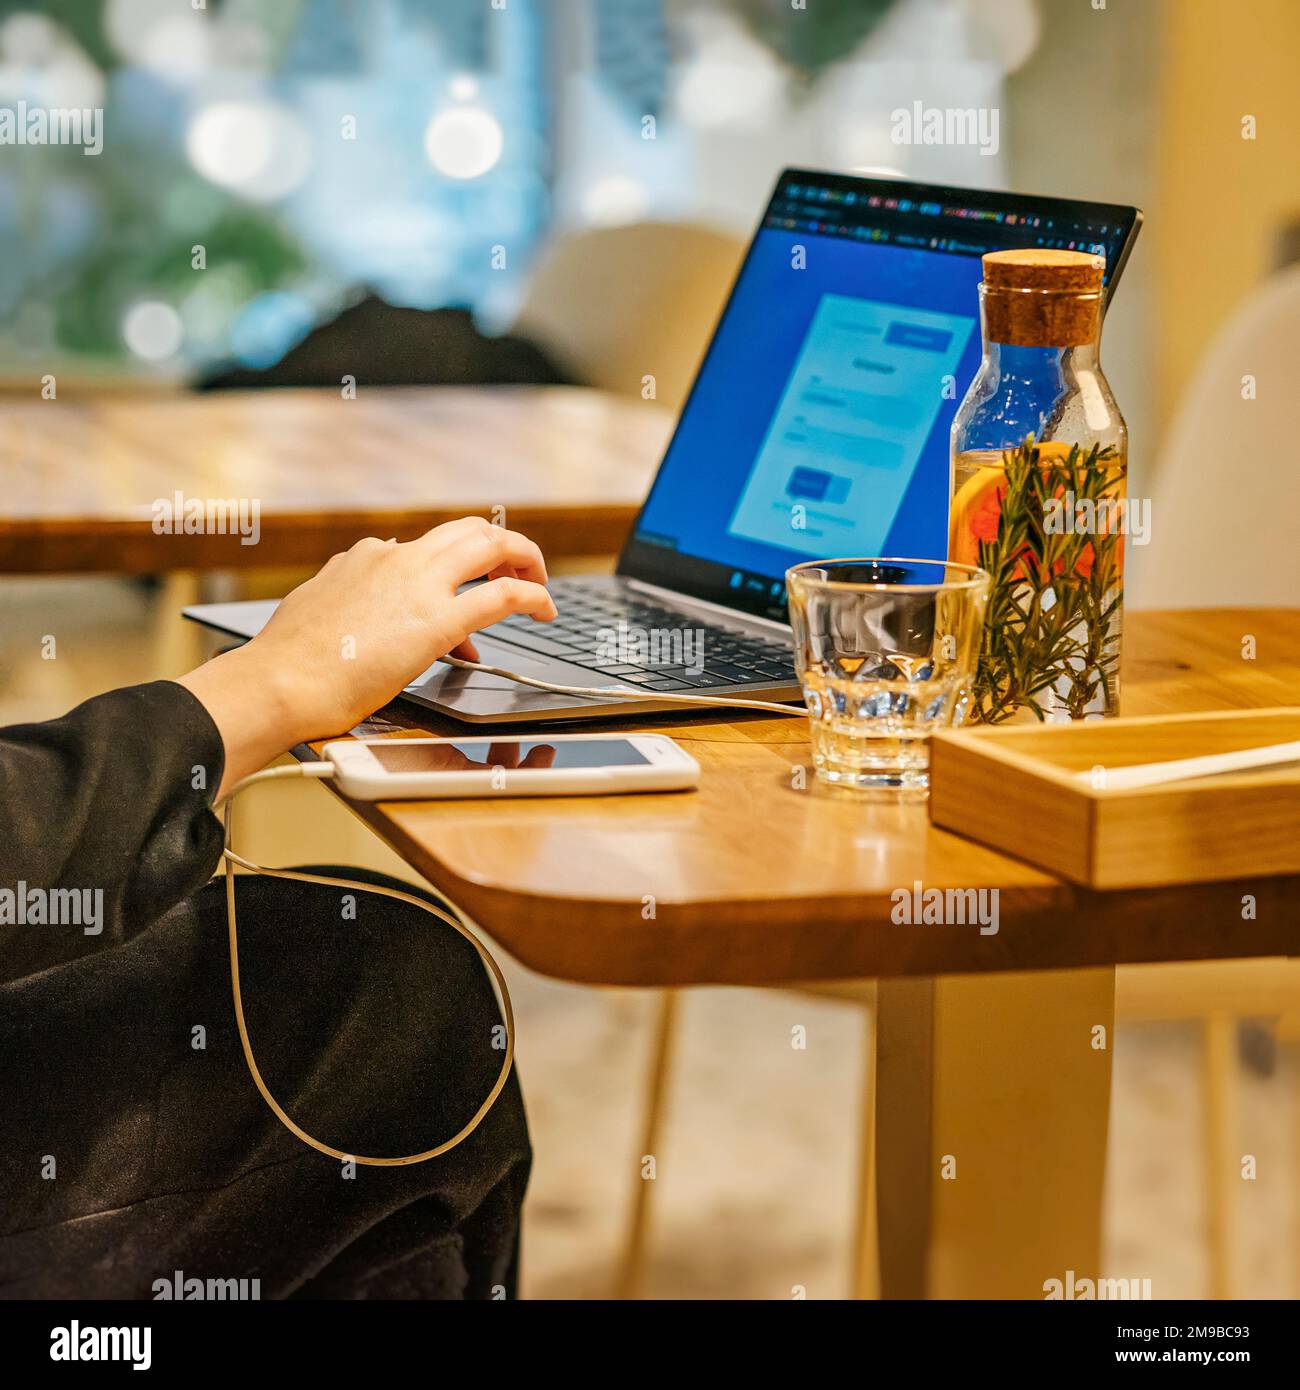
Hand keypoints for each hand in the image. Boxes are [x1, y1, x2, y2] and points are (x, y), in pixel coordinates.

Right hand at [178, 518, 556, 797]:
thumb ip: (351, 598)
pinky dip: (533, 595)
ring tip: (538, 586)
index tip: (462, 593)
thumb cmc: (290, 663)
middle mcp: (396, 559)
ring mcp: (418, 585)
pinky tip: (545, 608)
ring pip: (491, 544)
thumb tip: (369, 605)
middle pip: (469, 529)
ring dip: (524, 559)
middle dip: (502, 547)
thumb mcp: (320, 608)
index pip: (427, 547)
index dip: (456, 568)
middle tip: (519, 573)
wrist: (278, 683)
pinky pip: (503, 596)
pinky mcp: (436, 621)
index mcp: (367, 557)